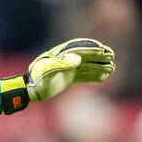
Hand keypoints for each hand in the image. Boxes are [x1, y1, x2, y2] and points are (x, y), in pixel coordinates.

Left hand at [0, 38, 115, 112]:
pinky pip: (83, 76)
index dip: (92, 50)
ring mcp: (67, 69)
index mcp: (60, 54)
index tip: (104, 51)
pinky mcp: (67, 78)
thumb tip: (78, 59)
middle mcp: (65, 60)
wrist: (29, 91)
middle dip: (99, 56)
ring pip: (87, 66)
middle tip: (112, 56)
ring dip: (99, 67)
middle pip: (86, 56)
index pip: (79, 50)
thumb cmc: (36, 80)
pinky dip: (93, 76)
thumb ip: (62, 64)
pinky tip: (103, 78)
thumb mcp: (48, 71)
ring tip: (112, 68)